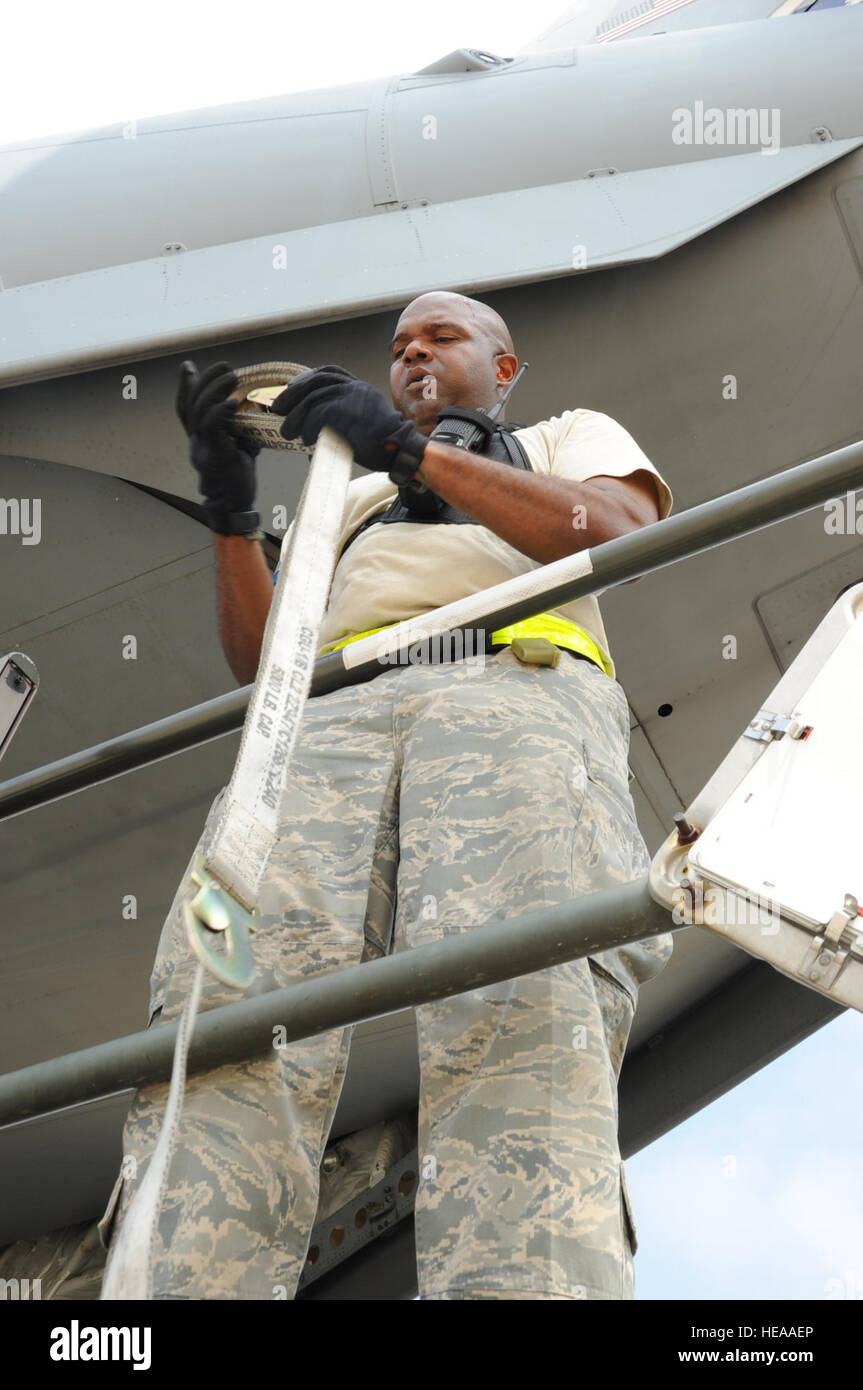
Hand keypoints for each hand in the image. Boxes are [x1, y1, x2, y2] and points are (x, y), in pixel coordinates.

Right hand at [176, 360, 260, 534]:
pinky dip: (220, 411)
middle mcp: (195, 441)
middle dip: (207, 380)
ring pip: (200, 411)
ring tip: (233, 377)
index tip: (188, 367)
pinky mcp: (214, 455)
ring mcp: (201, 448)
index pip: (185, 407)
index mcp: (199, 438)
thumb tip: (250, 405)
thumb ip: (236, 426)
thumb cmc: (239, 475)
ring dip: (216, 389)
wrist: (235, 503)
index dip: (184, 386)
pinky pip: (212, 428)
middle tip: (226, 367)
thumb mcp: (238, 444)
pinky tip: (232, 402)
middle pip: (193, 403)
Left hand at [270, 367, 427, 481]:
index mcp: (360, 388)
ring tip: (287, 432)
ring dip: (296, 417)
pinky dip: (309, 426)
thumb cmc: (382, 445)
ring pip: (315, 399)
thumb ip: (340, 419)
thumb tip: (313, 429)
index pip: (329, 372)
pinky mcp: (350, 411)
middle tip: (277, 409)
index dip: (306, 378)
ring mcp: (354, 397)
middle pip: (316, 381)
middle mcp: (356, 387)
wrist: (401, 451)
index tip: (291, 387)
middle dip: (292, 395)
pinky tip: (306, 438)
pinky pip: (321, 414)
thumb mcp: (361, 424)